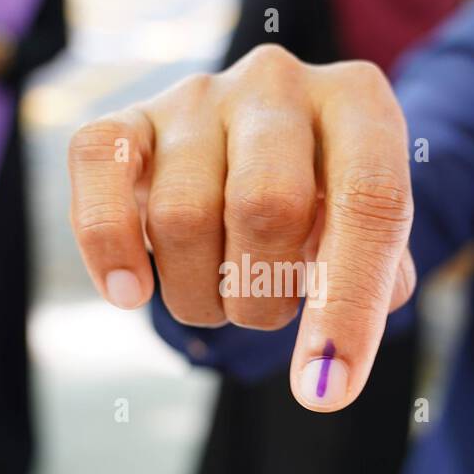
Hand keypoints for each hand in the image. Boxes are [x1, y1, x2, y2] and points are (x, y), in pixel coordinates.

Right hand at [67, 45, 415, 412]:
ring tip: (219, 296)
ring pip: (181, 216)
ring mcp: (198, 95)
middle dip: (263, 298)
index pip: (370, 202)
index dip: (349, 305)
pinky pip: (99, 169)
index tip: (326, 390)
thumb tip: (331, 356)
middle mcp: (278, 83)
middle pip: (266, 206)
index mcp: (358, 102)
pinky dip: (107, 247)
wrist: (260, 145)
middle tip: (266, 314)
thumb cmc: (324, 202)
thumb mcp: (368, 231)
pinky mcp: (128, 117)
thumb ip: (373, 279)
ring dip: (199, 294)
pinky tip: (129, 292)